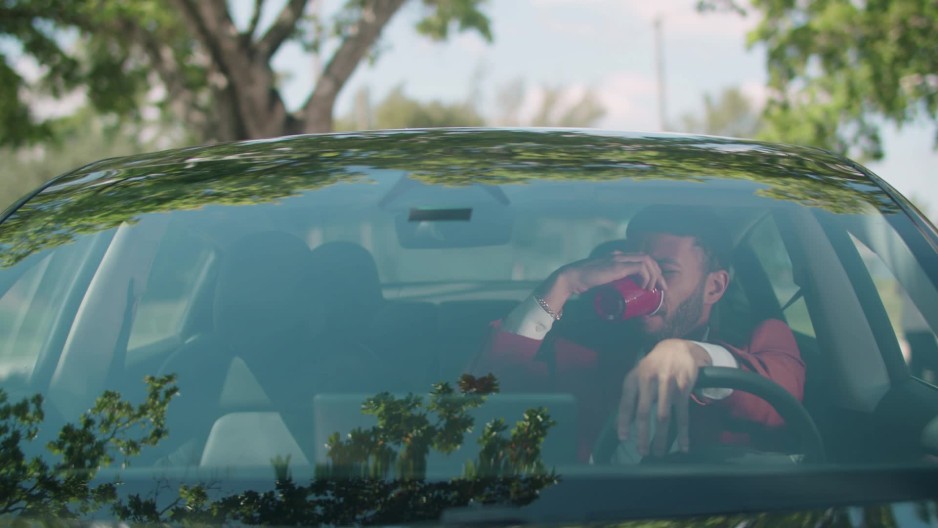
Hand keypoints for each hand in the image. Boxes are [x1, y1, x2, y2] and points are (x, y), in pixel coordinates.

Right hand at [539, 252, 667, 311]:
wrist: (571, 278)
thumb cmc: (583, 282)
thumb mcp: (601, 282)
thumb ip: (608, 284)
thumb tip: (614, 298)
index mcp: (617, 257)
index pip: (641, 258)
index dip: (653, 270)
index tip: (656, 285)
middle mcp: (620, 255)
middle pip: (648, 258)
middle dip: (659, 273)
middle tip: (662, 288)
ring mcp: (619, 259)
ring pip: (647, 261)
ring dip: (655, 275)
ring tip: (654, 289)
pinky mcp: (617, 266)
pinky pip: (640, 267)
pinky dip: (647, 276)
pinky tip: (645, 286)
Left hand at [617, 339, 710, 456]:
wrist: (675, 348)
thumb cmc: (652, 368)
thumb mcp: (636, 378)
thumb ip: (629, 400)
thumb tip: (618, 426)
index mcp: (634, 379)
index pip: (626, 403)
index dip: (624, 421)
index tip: (623, 438)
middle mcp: (648, 380)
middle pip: (644, 411)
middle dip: (643, 434)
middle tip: (642, 451)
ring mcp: (667, 383)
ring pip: (663, 415)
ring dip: (662, 437)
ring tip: (659, 452)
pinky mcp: (683, 387)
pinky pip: (683, 414)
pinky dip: (683, 432)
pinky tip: (683, 445)